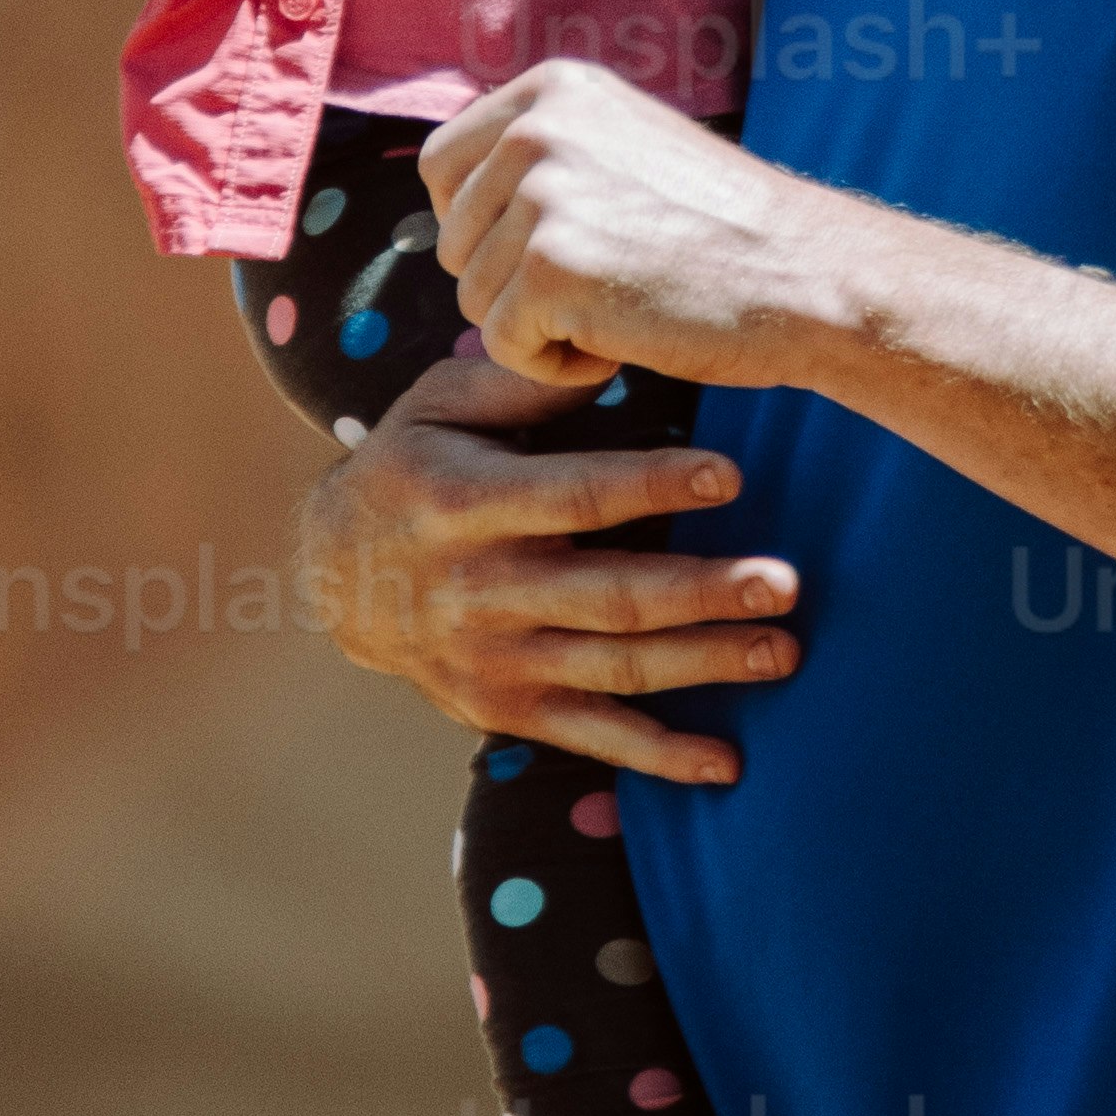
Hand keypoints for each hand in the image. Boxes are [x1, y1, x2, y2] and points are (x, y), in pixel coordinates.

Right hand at [293, 348, 803, 783]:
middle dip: (702, 592)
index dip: (652, 486)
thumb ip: (522, 385)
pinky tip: (725, 764)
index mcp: (462, 504)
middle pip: (609, 595)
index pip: (573, 496)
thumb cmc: (408, 467)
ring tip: (781, 649)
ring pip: (614, 667)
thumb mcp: (437, 404)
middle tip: (783, 583)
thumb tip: (616, 350)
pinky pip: (591, 736)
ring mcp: (494, 659)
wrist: (332, 575)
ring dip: (703, 663)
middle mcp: (480, 590)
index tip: (731, 475)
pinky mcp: (504, 708)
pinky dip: (659, 757)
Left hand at [424, 61, 840, 397]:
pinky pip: (503, 347)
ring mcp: (542, 197)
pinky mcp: (550, 270)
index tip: (546, 251)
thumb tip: (447, 186)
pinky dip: (556, 366)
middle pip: (455, 240)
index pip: (443, 165)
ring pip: (475, 298)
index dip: (480, 226)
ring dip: (540, 325)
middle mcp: (537, 128)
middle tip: (607, 286)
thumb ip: (547, 151)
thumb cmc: (725, 228)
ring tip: (624, 307)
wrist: (809, 274)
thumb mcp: (628, 143)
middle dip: (514, 283)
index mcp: (553, 88)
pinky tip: (623, 341)